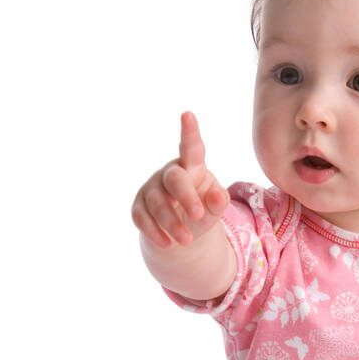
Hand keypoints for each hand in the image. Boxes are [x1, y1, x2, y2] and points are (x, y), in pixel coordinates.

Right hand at [131, 111, 229, 249]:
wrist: (181, 232)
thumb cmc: (202, 210)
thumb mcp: (214, 208)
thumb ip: (218, 203)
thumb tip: (220, 198)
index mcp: (192, 166)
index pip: (192, 148)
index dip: (190, 132)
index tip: (188, 115)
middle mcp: (170, 174)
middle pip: (174, 179)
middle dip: (186, 197)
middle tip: (198, 215)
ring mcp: (151, 189)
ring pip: (158, 203)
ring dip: (172, 223)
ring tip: (187, 240)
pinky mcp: (138, 207)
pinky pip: (142, 218)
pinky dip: (154, 232)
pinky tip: (167, 244)